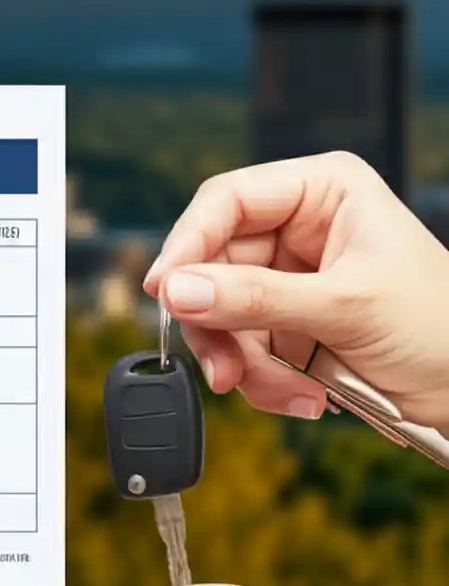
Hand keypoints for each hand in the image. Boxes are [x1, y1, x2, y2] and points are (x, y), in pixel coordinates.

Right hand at [142, 151, 448, 433]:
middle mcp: (298, 228)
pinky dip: (259, 379)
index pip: (228, 200)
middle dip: (220, 324)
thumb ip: (255, 297)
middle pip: (212, 264)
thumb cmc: (443, 328)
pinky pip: (238, 347)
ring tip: (283, 390)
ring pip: (219, 313)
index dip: (188, 242)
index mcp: (322, 192)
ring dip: (242, 362)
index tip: (164, 288)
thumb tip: (178, 290)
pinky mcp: (283, 324)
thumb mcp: (346, 306)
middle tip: (223, 366)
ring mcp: (287, 279)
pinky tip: (301, 394)